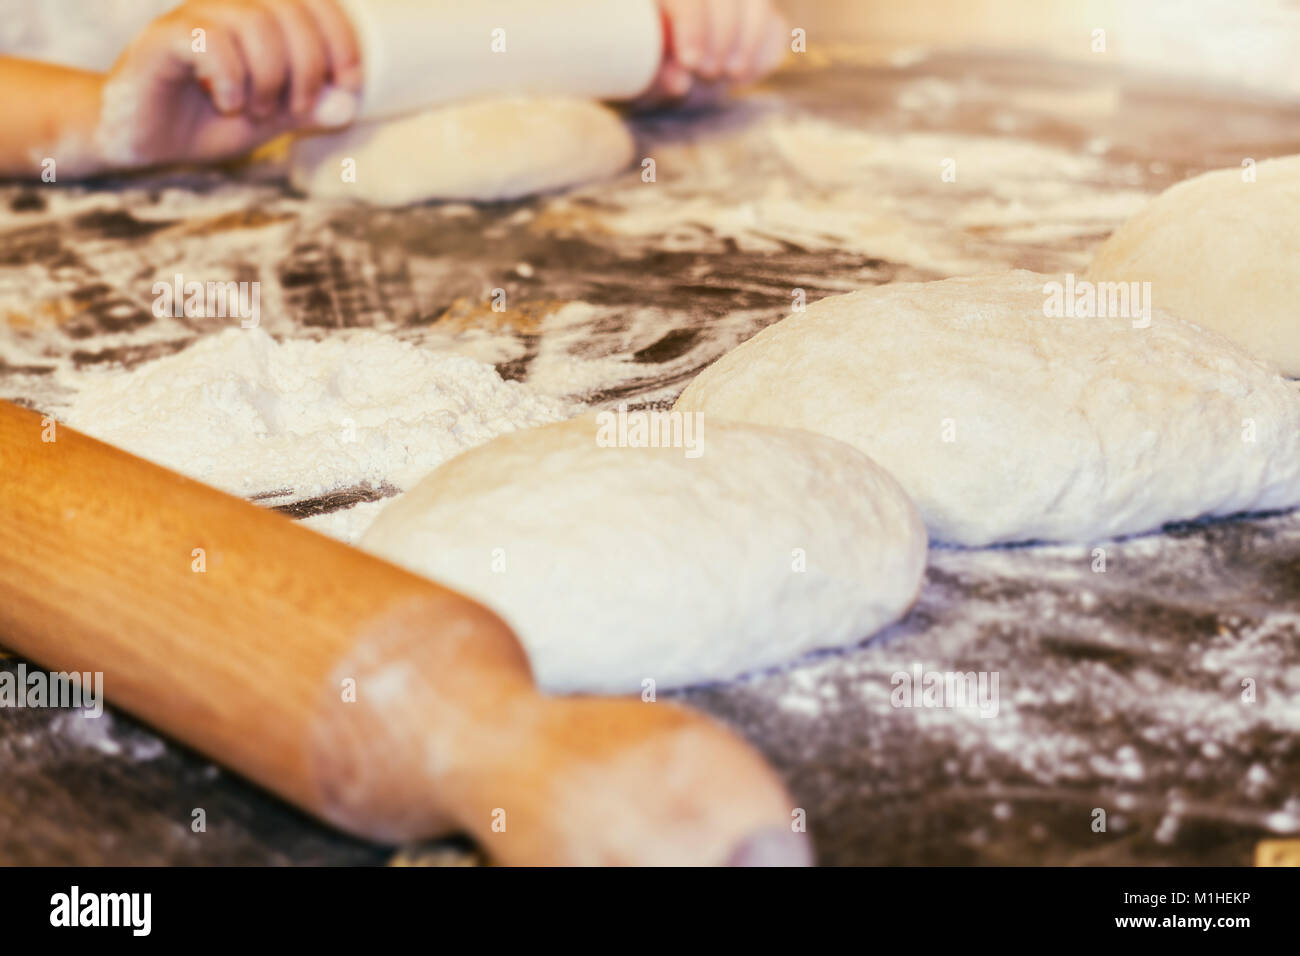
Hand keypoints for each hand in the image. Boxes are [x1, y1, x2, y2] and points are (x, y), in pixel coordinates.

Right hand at [97, 0, 360, 168]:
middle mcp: (231, 5)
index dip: (344, 41)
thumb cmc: (211, 119)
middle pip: (291, 10)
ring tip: (258, 109)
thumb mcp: (273, 118)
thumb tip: (347, 105)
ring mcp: (195, 16)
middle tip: (297, 107)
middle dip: (310, 67)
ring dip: (270, 77)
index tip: (349, 85)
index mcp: (263, 15)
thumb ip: (309, 108)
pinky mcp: (163, 38)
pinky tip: (228, 102)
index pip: (318, 2)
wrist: (146, 138)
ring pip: (253, 21)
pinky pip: (208, 39)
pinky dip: (231, 77)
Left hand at [638, 0, 787, 107]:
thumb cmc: (645, 64)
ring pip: (758, 5)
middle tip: (707, 72)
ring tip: (729, 73)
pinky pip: (775, 29)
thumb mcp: (641, 70)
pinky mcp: (760, 17)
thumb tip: (680, 83)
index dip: (692, 27)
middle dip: (721, 36)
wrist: (666, 69)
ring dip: (747, 42)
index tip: (690, 62)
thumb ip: (656, 72)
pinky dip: (763, 53)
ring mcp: (739, 1)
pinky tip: (742, 74)